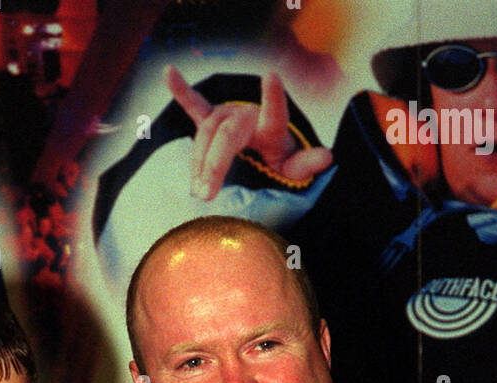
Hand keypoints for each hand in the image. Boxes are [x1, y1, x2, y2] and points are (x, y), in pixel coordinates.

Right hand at [166, 65, 332, 200]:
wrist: (262, 152)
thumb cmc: (278, 161)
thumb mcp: (293, 168)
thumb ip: (305, 164)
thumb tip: (327, 157)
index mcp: (271, 127)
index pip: (274, 114)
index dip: (273, 98)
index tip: (271, 76)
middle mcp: (247, 116)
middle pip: (227, 134)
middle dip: (215, 163)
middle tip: (205, 194)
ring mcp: (227, 116)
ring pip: (206, 133)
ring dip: (198, 161)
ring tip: (197, 190)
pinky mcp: (210, 120)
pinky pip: (195, 105)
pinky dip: (181, 91)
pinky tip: (168, 73)